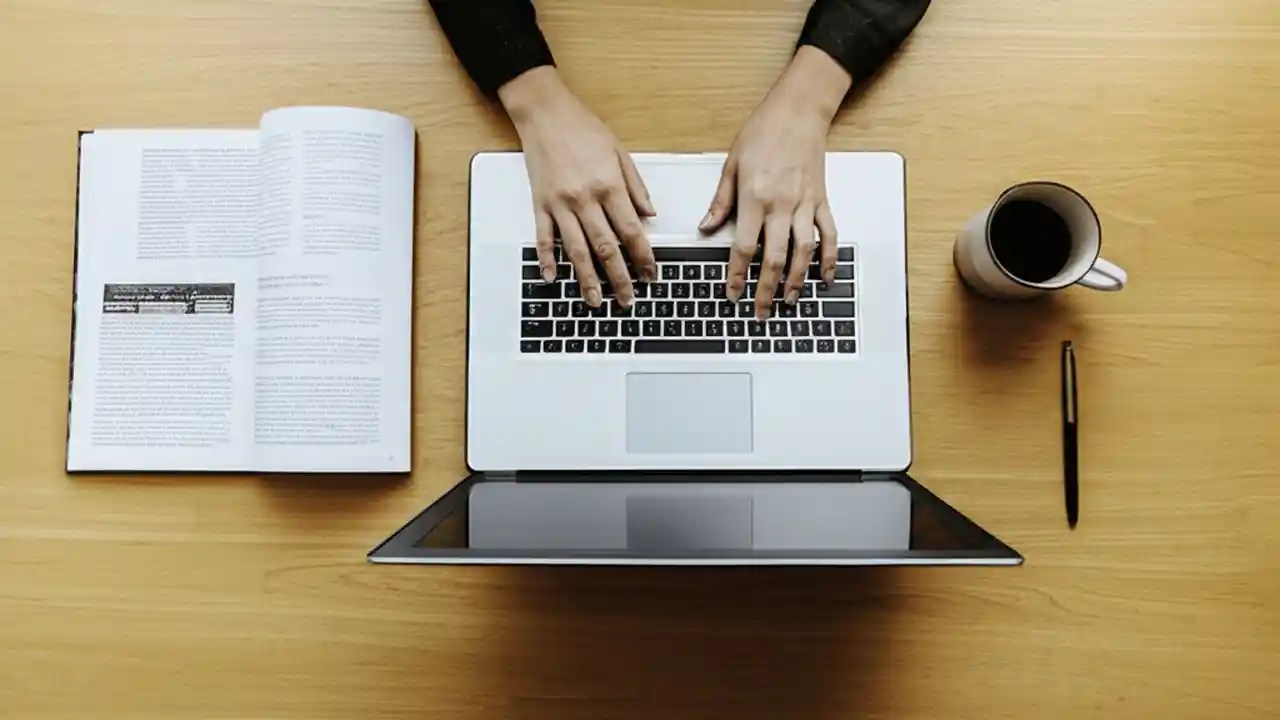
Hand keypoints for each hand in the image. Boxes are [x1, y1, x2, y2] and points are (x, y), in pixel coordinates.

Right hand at [499, 67, 656, 307]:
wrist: (545, 112)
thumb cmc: (582, 128)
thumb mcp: (620, 152)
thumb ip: (635, 186)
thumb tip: (649, 214)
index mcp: (609, 186)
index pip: (632, 231)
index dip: (643, 258)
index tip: (650, 276)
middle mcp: (585, 198)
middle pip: (606, 248)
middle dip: (619, 278)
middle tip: (627, 300)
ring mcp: (560, 204)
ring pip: (576, 250)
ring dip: (587, 279)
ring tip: (595, 300)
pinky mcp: (540, 203)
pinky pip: (543, 238)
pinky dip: (547, 260)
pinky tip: (553, 277)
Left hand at [700, 46, 851, 318]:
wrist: (798, 112)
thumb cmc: (763, 133)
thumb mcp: (731, 165)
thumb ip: (720, 201)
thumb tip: (705, 228)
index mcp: (755, 197)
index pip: (743, 247)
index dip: (737, 275)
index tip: (732, 295)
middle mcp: (781, 205)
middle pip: (774, 257)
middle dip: (767, 289)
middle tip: (760, 312)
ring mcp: (805, 204)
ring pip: (803, 251)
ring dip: (797, 280)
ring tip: (789, 301)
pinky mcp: (821, 201)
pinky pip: (828, 234)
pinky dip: (828, 258)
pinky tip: (824, 277)